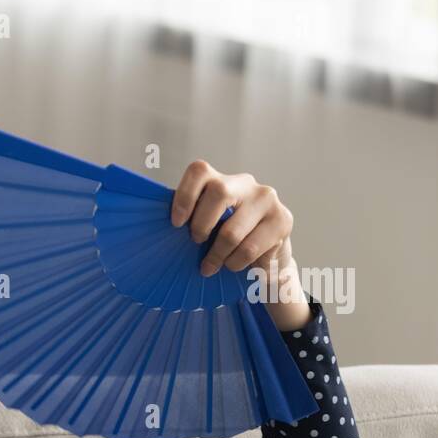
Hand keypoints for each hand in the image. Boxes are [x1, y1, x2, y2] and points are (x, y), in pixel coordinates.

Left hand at [170, 160, 309, 330]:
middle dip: (202, 226)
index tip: (175, 223)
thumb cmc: (225, 239)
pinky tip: (234, 266)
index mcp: (220, 180)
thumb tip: (153, 234)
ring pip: (233, 231)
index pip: (199, 171)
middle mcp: (246, 183)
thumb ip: (190, 222)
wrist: (266, 253)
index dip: (184, 195)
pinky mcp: (283, 220)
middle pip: (219, 193)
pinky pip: (250, 249)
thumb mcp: (206, 226)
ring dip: (217, 256)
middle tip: (196, 244)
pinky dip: (236, 264)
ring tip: (212, 267)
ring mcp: (267, 199)